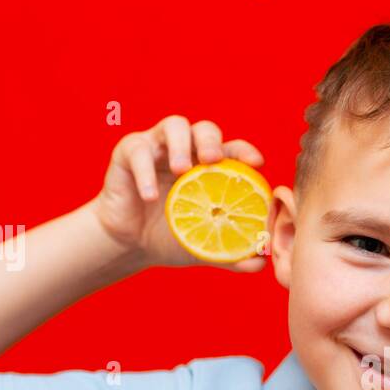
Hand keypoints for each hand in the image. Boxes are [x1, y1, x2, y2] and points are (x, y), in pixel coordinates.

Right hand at [92, 115, 267, 270]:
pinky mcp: (129, 152)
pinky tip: (151, 196)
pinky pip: (138, 151)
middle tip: (212, 159)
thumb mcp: (205, 247)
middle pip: (205, 130)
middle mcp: (188, 150)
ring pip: (174, 126)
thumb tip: (261, 263)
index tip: (256, 162)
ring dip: (180, 145)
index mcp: (210, 167)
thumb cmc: (173, 237)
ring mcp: (159, 147)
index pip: (232, 149)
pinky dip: (145, 172)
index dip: (245, 150)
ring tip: (181, 170)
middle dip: (211, 141)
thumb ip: (233, 254)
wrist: (132, 244)